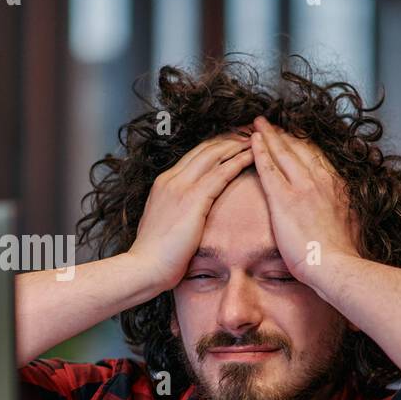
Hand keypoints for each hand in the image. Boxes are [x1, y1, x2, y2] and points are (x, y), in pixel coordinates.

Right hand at [128, 133, 254, 290]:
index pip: (194, 156)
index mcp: (164, 183)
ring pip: (214, 155)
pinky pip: (220, 174)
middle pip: (205, 149)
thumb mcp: (165, 224)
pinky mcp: (193, 199)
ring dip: (236, 145)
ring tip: (255, 140)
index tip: (232, 140)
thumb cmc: (156, 255)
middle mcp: (171, 179)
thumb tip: (187, 215)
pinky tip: (252, 157)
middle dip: (229, 138)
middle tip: (248, 132)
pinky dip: (237, 162)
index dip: (215, 146)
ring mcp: (180, 187)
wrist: (144, 267)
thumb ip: (176, 212)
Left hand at [248, 117, 359, 282]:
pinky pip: (268, 168)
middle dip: (284, 134)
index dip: (303, 144)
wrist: (336, 266)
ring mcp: (302, 188)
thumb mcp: (353, 226)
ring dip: (270, 135)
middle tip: (272, 124)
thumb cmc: (345, 256)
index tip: (295, 137)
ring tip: (259, 124)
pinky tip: (251, 141)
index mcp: (337, 187)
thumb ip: (346, 213)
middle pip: (299, 149)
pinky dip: (259, 151)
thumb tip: (345, 214)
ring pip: (283, 152)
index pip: (317, 157)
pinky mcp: (284, 199)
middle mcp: (321, 181)